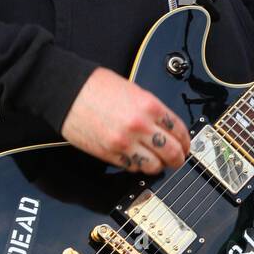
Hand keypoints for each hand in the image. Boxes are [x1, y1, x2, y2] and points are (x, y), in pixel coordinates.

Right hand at [61, 67, 190, 173]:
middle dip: (178, 158)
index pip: (179, 130)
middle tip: (177, 159)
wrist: (67, 92)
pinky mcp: (110, 153)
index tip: (185, 145)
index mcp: (150, 106)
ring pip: (154, 166)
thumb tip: (164, 126)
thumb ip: (151, 109)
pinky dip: (138, 166)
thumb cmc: (96, 86)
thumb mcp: (133, 90)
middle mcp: (140, 126)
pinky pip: (132, 167)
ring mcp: (125, 142)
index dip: (186, 141)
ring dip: (158, 166)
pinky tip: (137, 160)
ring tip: (157, 163)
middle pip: (172, 152)